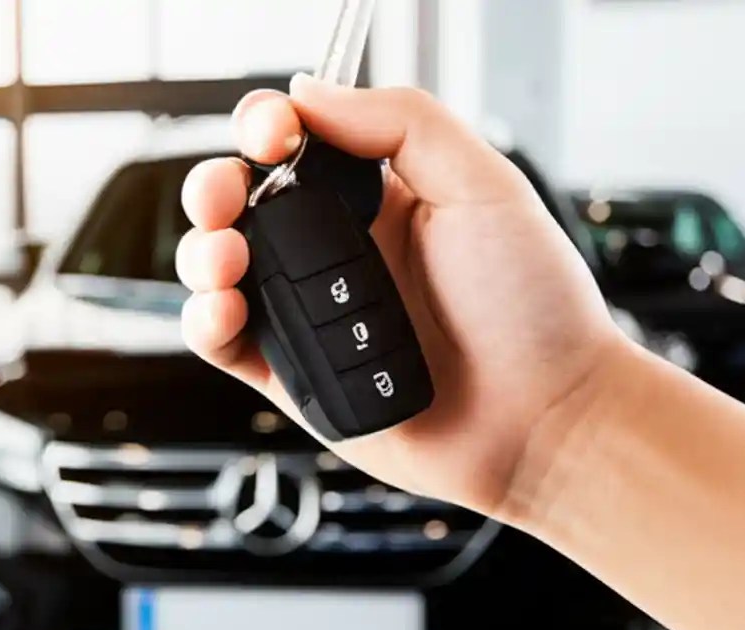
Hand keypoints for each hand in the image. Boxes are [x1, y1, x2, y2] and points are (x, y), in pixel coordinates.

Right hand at [177, 74, 629, 519]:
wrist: (543, 421)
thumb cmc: (534, 312)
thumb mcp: (484, 186)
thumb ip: (402, 124)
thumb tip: (308, 92)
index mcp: (376, 198)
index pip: (295, 143)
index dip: (267, 128)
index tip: (271, 135)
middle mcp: (335, 253)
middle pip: (239, 202)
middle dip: (214, 188)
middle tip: (225, 197)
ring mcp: (308, 313)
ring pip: (218, 268)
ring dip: (201, 252)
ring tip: (228, 261)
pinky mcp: (290, 374)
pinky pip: (221, 342)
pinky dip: (204, 320)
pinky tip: (225, 309)